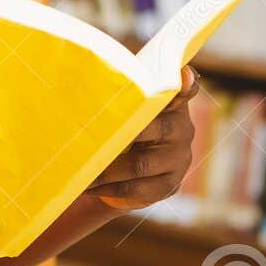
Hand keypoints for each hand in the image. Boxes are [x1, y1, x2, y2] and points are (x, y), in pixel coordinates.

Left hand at [86, 66, 198, 209]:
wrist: (135, 168)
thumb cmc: (125, 124)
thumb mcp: (126, 106)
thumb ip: (120, 93)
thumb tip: (83, 80)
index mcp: (172, 103)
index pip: (184, 90)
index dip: (185, 84)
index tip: (183, 76)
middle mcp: (181, 128)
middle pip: (153, 128)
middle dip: (119, 134)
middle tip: (90, 135)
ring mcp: (179, 158)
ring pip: (140, 165)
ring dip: (106, 170)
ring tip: (80, 170)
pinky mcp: (169, 185)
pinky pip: (138, 189)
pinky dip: (110, 189)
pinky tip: (91, 186)